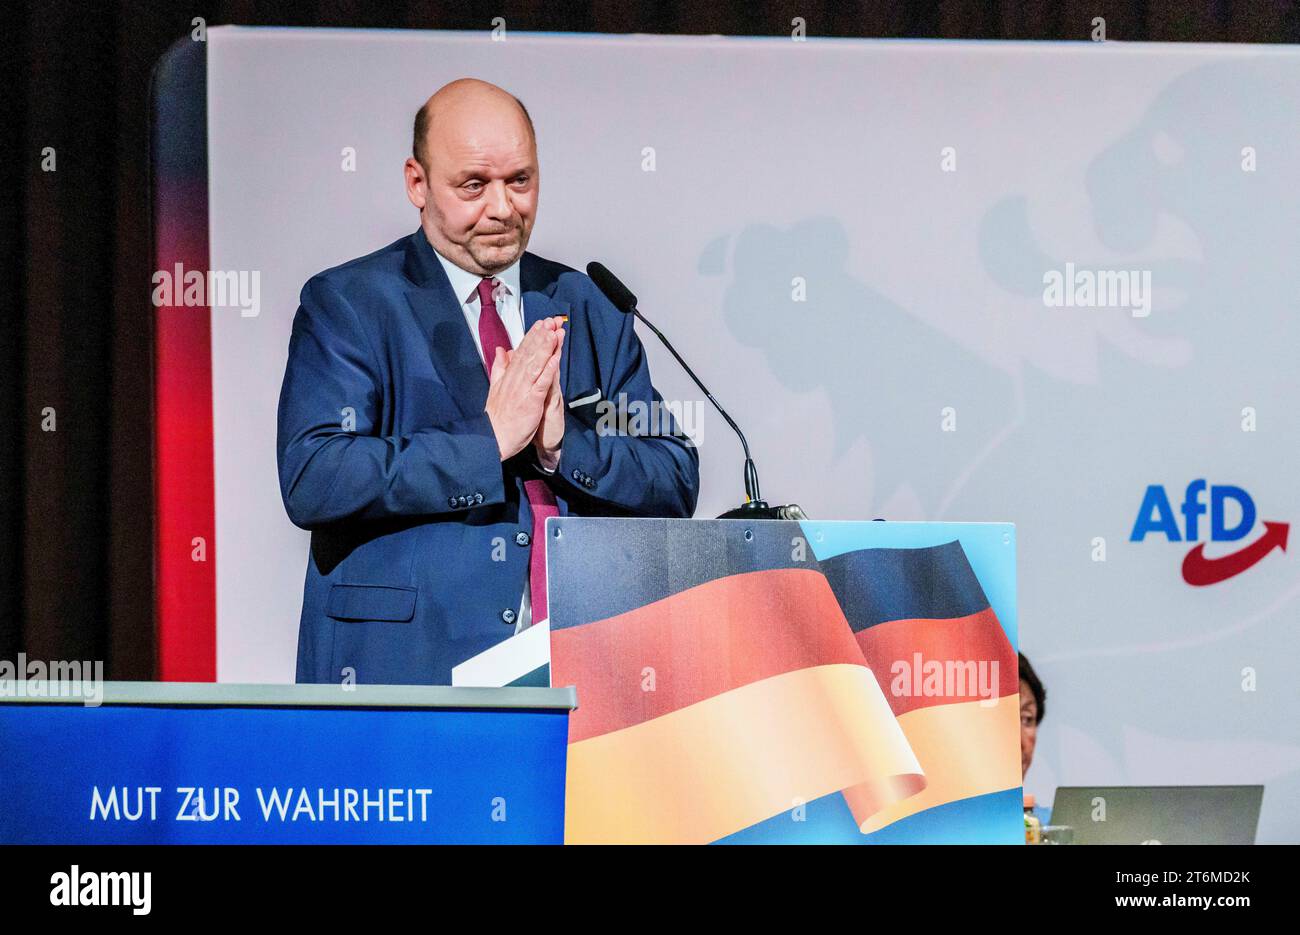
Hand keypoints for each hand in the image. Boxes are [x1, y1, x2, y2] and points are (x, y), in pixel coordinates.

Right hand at [484, 318, 563, 460]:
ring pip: (537, 364)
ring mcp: (524, 389)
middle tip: (551, 321)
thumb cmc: (497, 417)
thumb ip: (499, 368)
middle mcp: (516, 379)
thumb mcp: (494, 388)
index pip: (522, 352)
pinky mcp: (531, 400)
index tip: (540, 323)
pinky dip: (548, 369)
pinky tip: (555, 358)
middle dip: (541, 336)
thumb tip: (501, 351)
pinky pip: (542, 382)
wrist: (493, 437)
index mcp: (509, 376)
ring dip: (546, 348)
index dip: (532, 337)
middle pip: (530, 354)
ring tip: (555, 332)